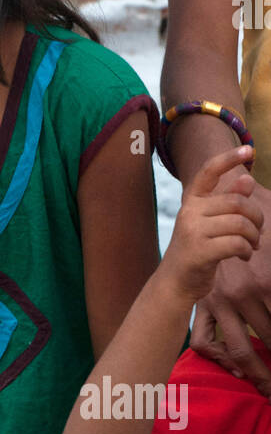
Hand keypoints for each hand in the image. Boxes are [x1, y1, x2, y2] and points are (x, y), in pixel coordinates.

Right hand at [179, 154, 270, 397]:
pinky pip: (236, 243)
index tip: (249, 149)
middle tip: (258, 231)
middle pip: (237, 202)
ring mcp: (193, 232)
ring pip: (240, 223)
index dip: (229, 158)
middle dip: (256, 216)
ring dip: (254, 236)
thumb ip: (226, 202)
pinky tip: (244, 255)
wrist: (175, 283)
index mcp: (191, 201)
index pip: (209, 171)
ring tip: (252, 245)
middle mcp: (189, 212)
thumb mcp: (209, 223)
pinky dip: (247, 249)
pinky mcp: (200, 252)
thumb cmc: (197, 251)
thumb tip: (247, 178)